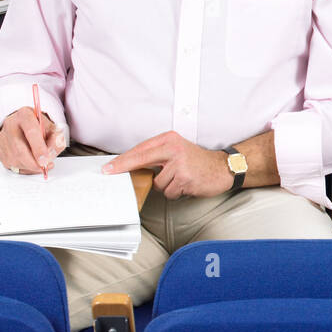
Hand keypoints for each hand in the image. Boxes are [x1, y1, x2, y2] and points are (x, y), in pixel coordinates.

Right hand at [0, 107, 64, 175]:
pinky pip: (11, 165)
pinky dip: (24, 168)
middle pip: (19, 149)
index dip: (39, 148)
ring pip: (15, 159)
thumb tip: (52, 152)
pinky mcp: (0, 150)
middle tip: (44, 166)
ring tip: (40, 163)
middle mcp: (11, 125)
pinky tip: (32, 164)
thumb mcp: (53, 128)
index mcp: (25, 115)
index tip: (45, 159)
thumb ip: (56, 138)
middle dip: (34, 162)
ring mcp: (3, 138)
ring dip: (30, 166)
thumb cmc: (40, 127)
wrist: (26, 125)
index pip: (31, 132)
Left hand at [103, 131, 232, 199]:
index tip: (109, 167)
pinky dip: (176, 192)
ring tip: (180, 180)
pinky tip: (186, 185)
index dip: (122, 160)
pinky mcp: (185, 179)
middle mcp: (174, 149)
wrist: (223, 168)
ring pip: (157, 183)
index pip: (141, 149)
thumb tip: (133, 167)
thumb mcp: (178, 150)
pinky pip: (169, 192)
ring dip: (166, 186)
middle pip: (141, 160)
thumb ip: (158, 155)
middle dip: (124, 168)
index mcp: (170, 139)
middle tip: (110, 172)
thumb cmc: (198, 161)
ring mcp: (180, 164)